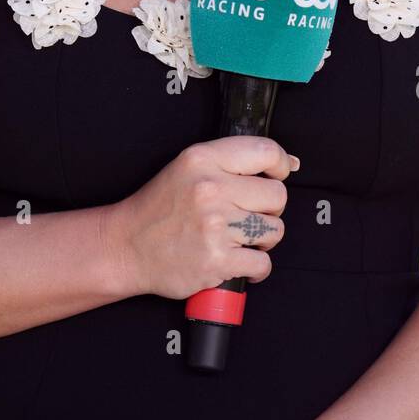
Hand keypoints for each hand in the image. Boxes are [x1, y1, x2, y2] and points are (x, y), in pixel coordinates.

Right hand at [107, 136, 294, 300]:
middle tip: (246, 214)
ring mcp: (214, 226)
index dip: (280, 164)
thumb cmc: (161, 207)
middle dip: (268, 208)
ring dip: (262, 239)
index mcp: (202, 159)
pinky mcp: (217, 261)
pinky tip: (235, 260)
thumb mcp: (188, 167)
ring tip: (237, 238)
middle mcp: (210, 189)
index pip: (266, 151)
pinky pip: (263, 263)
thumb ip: (233, 160)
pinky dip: (255, 268)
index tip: (277, 175)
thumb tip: (291, 162)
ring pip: (274, 230)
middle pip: (277, 195)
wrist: (128, 246)